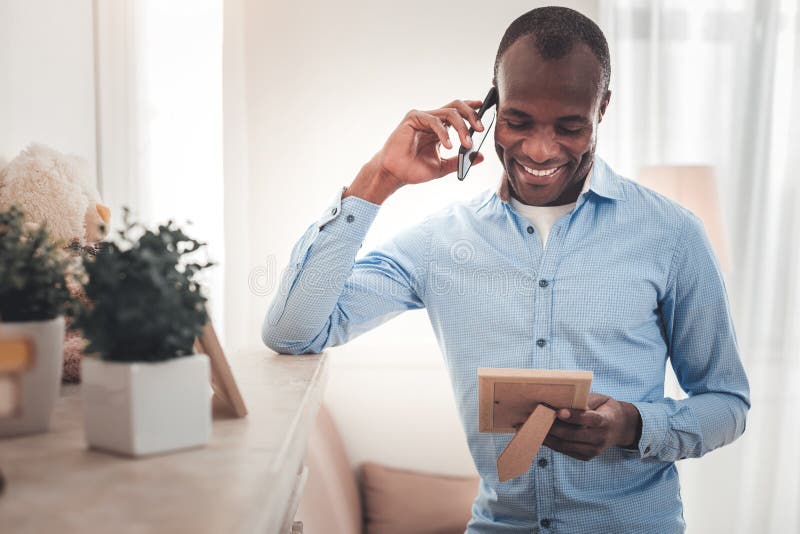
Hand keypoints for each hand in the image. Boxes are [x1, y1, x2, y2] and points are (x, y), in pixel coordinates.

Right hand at [344, 99, 486, 203]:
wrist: (394, 175)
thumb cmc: (414, 170)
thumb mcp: (442, 167)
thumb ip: (460, 160)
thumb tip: (480, 156)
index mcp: (438, 128)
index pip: (458, 112)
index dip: (472, 108)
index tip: (486, 110)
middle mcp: (431, 119)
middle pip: (456, 107)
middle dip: (471, 116)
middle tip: (480, 129)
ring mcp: (422, 117)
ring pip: (449, 112)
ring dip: (462, 127)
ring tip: (467, 143)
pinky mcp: (413, 118)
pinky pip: (434, 120)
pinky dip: (444, 133)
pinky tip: (448, 145)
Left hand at [543, 393, 641, 460]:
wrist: (620, 427)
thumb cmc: (604, 408)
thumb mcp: (599, 399)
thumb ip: (583, 401)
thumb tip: (561, 401)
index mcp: (606, 421)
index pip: (590, 420)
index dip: (574, 417)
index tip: (558, 411)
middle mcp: (601, 438)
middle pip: (573, 435)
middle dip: (552, 427)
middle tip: (534, 418)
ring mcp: (594, 450)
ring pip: (566, 445)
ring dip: (547, 437)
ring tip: (531, 428)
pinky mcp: (586, 457)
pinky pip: (565, 450)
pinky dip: (551, 443)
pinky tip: (539, 435)